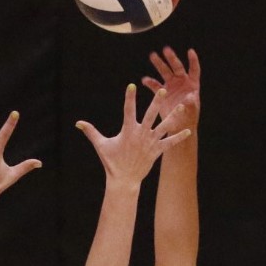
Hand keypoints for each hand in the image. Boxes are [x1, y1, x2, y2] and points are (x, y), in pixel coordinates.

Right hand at [76, 83, 191, 187]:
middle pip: (151, 114)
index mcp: (128, 131)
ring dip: (173, 116)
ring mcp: (150, 143)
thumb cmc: (111, 162)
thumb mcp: (101, 145)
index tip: (132, 85)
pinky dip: (179, 137)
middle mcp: (141, 134)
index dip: (130, 97)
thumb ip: (91, 132)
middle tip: (163, 90)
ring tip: (181, 106)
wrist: (123, 180)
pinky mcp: (157, 151)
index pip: (128, 110)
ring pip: (164, 126)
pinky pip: (170, 143)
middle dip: (157, 102)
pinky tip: (188, 131)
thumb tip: (77, 122)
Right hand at [141, 46, 200, 132]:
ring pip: (165, 72)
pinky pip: (155, 84)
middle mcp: (181, 82)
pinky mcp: (162, 93)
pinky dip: (150, 82)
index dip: (193, 60)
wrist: (178, 127)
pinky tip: (144, 80)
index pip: (194, 69)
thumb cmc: (188, 119)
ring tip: (153, 55)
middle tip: (166, 50)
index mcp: (192, 85)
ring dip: (159, 64)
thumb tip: (191, 97)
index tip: (190, 51)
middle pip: (177, 67)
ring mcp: (171, 86)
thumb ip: (191, 103)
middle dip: (171, 58)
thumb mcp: (191, 111)